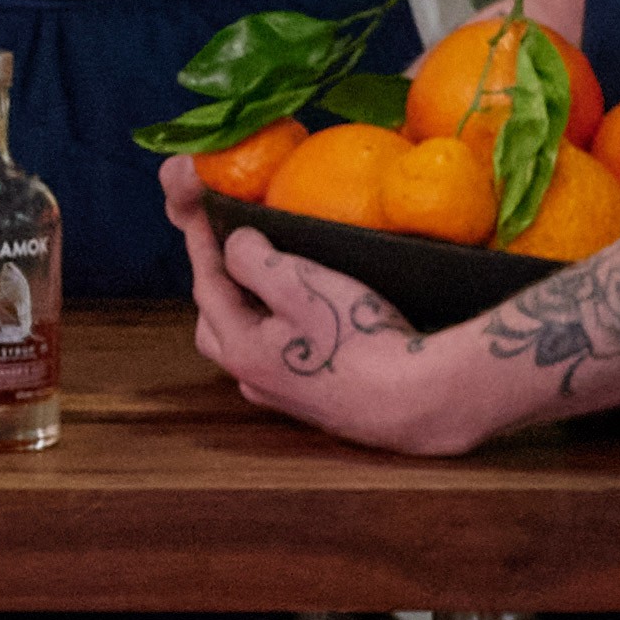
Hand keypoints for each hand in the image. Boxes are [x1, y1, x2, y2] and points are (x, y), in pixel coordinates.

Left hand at [161, 158, 530, 456]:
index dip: (202, 246)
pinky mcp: (316, 404)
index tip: (199, 214)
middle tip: (231, 253)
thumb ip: (255, 260)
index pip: (206, 286)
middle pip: (216, 324)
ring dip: (246, 314)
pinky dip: (275, 335)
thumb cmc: (359, 336)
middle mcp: (254, 379)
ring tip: (267, 284)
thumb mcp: (302, 284)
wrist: (420, 400)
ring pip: (246, 347)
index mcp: (241, 348)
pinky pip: (278, 363)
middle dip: (216, 286)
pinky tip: (304, 325)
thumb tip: (235, 245)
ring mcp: (284, 397)